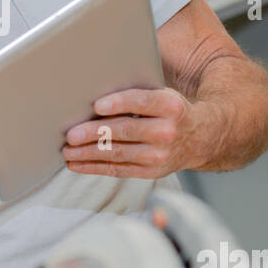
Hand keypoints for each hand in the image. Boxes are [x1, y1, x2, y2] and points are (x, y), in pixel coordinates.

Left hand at [62, 86, 199, 178]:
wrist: (200, 138)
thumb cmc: (170, 112)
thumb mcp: (163, 96)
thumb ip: (137, 96)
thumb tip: (94, 98)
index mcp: (170, 106)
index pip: (141, 102)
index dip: (118, 103)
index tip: (96, 105)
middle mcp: (167, 132)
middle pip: (124, 131)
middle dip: (94, 133)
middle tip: (71, 135)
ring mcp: (159, 155)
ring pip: (117, 153)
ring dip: (87, 153)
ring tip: (67, 151)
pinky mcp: (151, 172)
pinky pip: (117, 170)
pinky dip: (93, 167)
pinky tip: (77, 164)